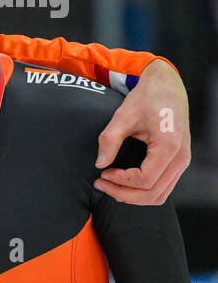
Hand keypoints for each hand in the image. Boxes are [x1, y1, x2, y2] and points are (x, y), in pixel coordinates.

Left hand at [94, 59, 190, 204]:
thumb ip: (110, 140)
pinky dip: (143, 191)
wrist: (166, 87)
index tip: (103, 173)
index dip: (120, 181)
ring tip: (110, 186)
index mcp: (169, 145)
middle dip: (123, 194)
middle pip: (153, 193)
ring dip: (133, 196)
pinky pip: (163, 186)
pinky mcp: (178, 161)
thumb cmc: (147, 98)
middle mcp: (180, 157)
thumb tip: (99, 164)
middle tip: (100, 184)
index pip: (144, 179)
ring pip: (160, 194)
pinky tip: (124, 184)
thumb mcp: (123, 116)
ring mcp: (182, 161)